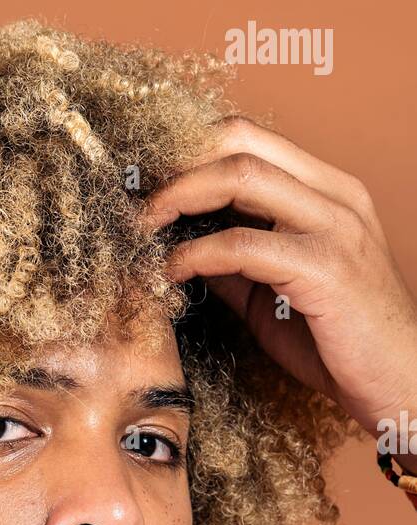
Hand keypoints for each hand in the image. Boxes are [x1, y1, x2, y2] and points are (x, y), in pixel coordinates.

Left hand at [139, 117, 416, 472]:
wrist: (400, 384)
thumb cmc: (340, 344)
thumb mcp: (275, 292)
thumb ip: (235, 262)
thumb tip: (181, 247)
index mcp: (327, 191)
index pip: (250, 140)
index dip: (189, 154)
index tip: (146, 184)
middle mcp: (336, 195)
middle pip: (240, 142)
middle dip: (176, 165)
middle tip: (134, 202)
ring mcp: (335, 226)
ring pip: (240, 176)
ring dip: (177, 198)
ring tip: (142, 230)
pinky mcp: (326, 267)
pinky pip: (243, 244)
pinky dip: (195, 254)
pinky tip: (171, 273)